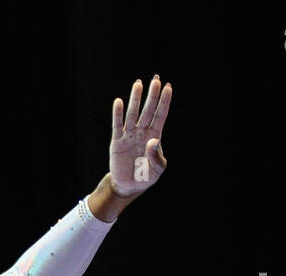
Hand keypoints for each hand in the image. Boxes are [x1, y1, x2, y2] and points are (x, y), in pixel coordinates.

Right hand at [110, 74, 170, 196]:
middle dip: (152, 95)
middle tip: (155, 80)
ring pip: (133, 114)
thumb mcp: (156, 170)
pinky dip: (118, 114)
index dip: (164, 102)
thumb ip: (156, 157)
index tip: (168, 87)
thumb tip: (153, 140)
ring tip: (138, 84)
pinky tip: (118, 102)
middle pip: (148, 110)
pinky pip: (117, 125)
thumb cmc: (145, 177)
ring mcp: (129, 136)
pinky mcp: (117, 142)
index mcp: (154, 137)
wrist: (128, 186)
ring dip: (135, 100)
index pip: (160, 115)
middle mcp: (142, 133)